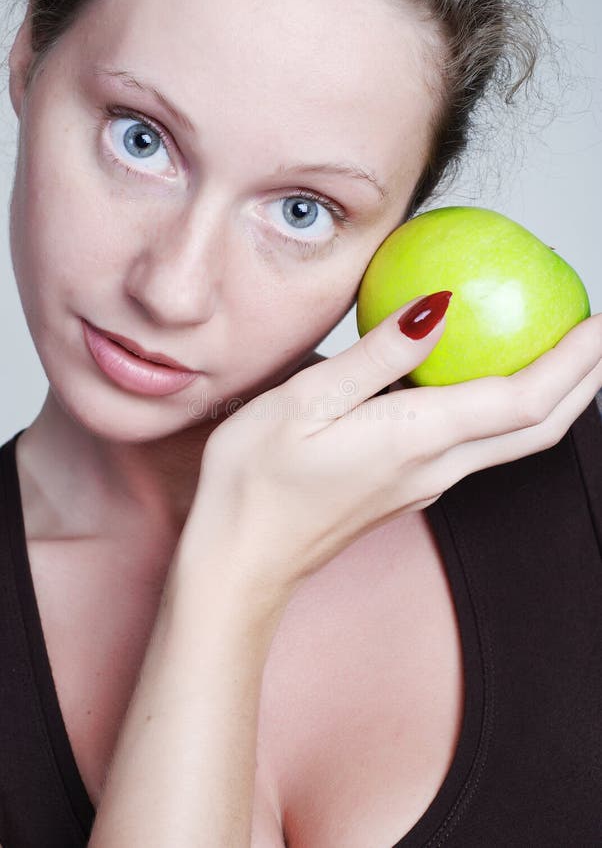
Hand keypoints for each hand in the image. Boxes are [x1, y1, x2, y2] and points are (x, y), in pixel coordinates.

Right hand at [182, 295, 601, 595]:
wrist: (241, 562)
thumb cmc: (256, 483)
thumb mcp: (303, 400)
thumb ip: (377, 355)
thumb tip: (437, 309)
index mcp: (415, 439)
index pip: (523, 398)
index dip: (573, 360)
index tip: (601, 321)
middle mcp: (435, 467)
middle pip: (537, 427)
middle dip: (584, 382)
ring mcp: (425, 483)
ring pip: (513, 441)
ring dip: (554, 399)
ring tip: (566, 354)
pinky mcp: (408, 488)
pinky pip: (477, 446)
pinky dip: (508, 414)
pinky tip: (490, 386)